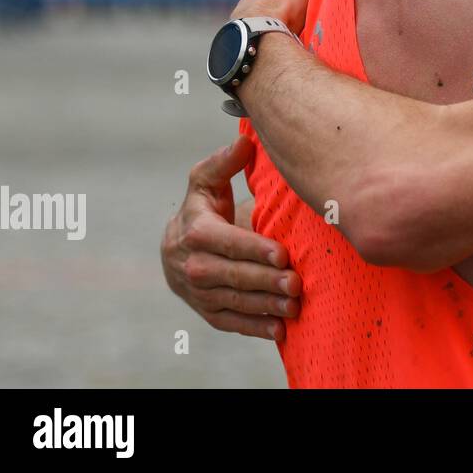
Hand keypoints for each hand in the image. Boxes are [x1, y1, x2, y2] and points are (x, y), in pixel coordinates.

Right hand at [161, 138, 301, 339]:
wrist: (176, 247)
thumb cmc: (202, 207)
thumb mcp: (204, 182)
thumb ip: (223, 163)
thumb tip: (246, 142)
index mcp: (196, 233)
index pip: (229, 243)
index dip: (255, 250)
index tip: (282, 254)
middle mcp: (193, 266)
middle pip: (234, 276)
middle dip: (266, 282)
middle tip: (297, 284)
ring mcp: (199, 293)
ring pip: (235, 302)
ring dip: (266, 307)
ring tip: (295, 306)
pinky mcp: (207, 312)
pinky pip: (232, 323)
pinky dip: (255, 329)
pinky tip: (281, 330)